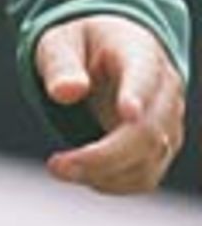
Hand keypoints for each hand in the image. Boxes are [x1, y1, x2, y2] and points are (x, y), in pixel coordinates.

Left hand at [35, 14, 184, 193]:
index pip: (145, 75)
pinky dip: (110, 182)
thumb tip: (66, 92)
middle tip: (57, 165)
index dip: (138, 95)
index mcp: (139, 51)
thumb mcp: (59, 43)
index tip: (128, 114)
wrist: (105, 56)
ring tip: (60, 167)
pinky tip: (79, 171)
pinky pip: (143, 177)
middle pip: (148, 132)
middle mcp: (163, 90)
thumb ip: (59, 64)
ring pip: (147, 162)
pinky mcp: (161, 150)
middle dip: (103, 155)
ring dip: (102, 174)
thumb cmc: (81, 46)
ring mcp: (168, 124)